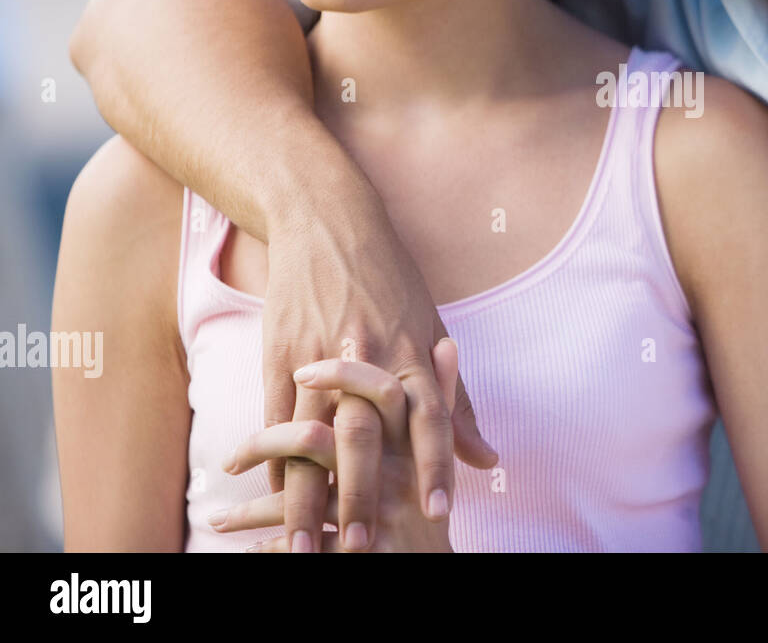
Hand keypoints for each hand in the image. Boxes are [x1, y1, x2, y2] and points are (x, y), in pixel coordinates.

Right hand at [263, 191, 496, 552]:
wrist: (327, 222)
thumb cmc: (390, 279)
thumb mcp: (430, 329)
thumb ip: (457, 402)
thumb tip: (488, 460)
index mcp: (411, 351)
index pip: (429, 418)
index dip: (435, 466)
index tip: (437, 513)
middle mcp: (368, 356)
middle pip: (364, 436)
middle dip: (362, 495)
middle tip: (363, 548)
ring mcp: (318, 356)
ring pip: (310, 438)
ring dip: (306, 497)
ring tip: (306, 548)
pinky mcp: (279, 353)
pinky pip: (276, 418)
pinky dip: (274, 460)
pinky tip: (274, 498)